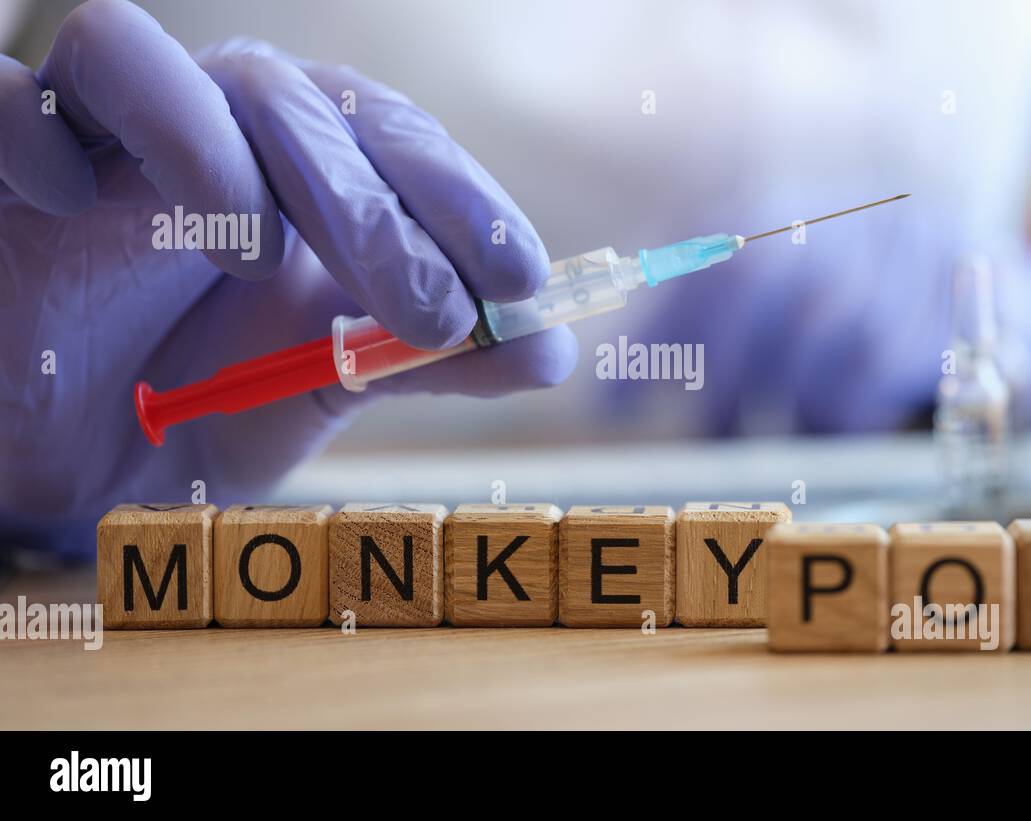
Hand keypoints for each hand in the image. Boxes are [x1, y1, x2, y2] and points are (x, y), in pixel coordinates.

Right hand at [0, 0, 576, 554]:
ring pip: (139, 57)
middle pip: (287, 97)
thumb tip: (551, 352)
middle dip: (372, 205)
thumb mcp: (326, 387)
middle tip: (432, 313)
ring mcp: (90, 142)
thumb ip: (428, 360)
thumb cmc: (200, 405)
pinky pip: (4, 99)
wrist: (69, 462)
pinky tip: (74, 205)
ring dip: (219, 152)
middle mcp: (202, 133)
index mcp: (291, 169)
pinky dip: (38, 138)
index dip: (459, 195)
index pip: (384, 134)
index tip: (521, 279)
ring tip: (255, 261)